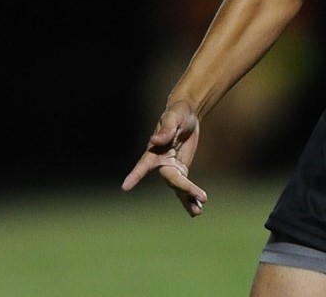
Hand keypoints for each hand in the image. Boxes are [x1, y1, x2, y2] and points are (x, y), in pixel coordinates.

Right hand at [121, 101, 207, 216]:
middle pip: (172, 179)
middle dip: (185, 188)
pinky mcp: (181, 169)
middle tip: (201, 196)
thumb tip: (155, 140)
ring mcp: (171, 168)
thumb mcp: (173, 117)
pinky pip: (184, 186)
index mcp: (154, 150)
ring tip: (197, 213)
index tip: (125, 187)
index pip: (144, 164)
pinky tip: (197, 208)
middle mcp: (160, 162)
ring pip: (177, 187)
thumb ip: (166, 129)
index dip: (135, 175)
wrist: (186, 116)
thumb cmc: (177, 113)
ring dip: (187, 199)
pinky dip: (190, 197)